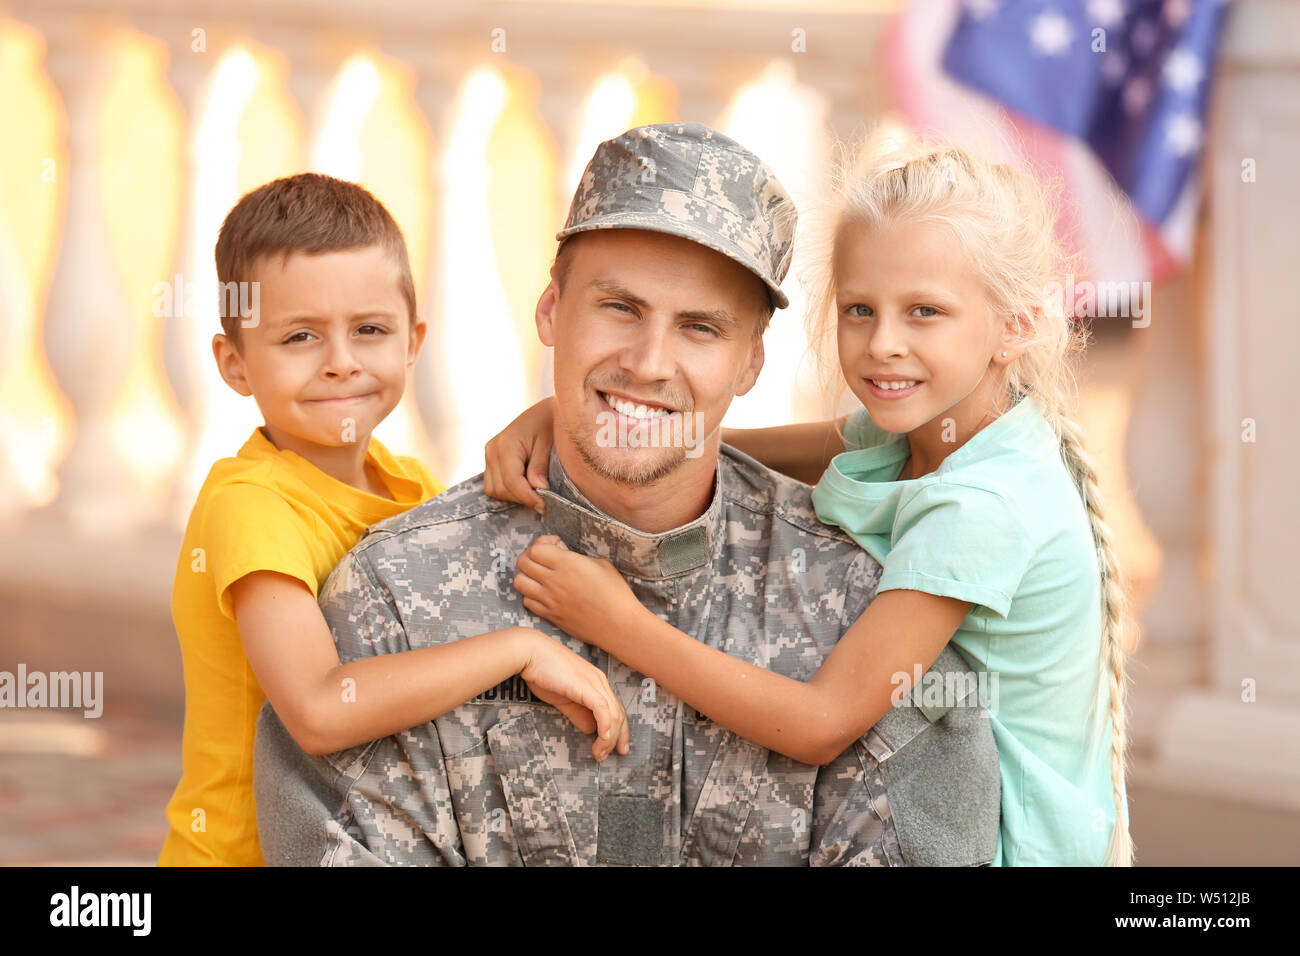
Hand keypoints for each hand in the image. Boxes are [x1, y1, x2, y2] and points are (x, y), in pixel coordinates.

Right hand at [484, 397, 554, 513]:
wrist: (545, 410)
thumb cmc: (550, 422)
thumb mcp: (550, 443)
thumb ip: (540, 466)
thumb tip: (538, 489)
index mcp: (506, 444)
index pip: (511, 481)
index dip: (527, 497)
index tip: (544, 506)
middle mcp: (492, 449)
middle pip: (501, 488)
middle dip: (522, 498)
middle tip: (544, 500)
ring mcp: (489, 454)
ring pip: (494, 489)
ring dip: (515, 496)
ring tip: (536, 492)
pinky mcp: (491, 458)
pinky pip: (494, 484)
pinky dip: (509, 490)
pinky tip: (526, 486)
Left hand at [514, 535, 645, 652]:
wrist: (619, 625)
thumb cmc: (615, 593)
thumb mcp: (601, 564)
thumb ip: (576, 556)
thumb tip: (560, 552)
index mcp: (568, 564)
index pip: (536, 548)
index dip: (543, 542)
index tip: (555, 545)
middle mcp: (554, 581)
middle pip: (522, 562)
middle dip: (530, 555)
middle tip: (544, 557)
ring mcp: (549, 600)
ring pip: (519, 582)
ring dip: (526, 574)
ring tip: (539, 575)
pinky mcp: (550, 615)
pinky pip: (527, 601)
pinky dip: (531, 594)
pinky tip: (544, 592)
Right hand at [515, 628, 629, 761]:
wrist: (530, 653)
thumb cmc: (542, 672)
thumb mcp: (564, 699)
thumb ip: (578, 713)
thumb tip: (590, 729)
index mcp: (596, 682)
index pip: (615, 708)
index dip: (620, 729)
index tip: (617, 746)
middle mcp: (600, 681)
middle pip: (619, 713)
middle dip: (620, 737)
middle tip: (617, 754)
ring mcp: (595, 683)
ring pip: (614, 715)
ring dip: (610, 738)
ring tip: (600, 753)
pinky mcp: (587, 686)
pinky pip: (603, 711)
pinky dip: (605, 729)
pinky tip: (601, 741)